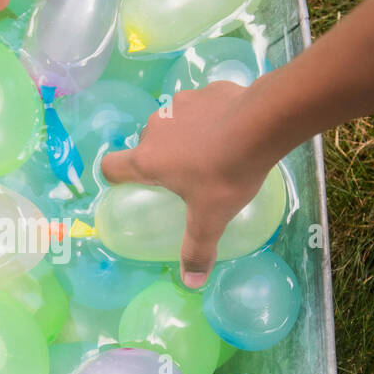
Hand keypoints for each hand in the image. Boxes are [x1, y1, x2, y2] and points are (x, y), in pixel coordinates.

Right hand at [101, 82, 270, 286]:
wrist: (263, 122)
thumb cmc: (227, 173)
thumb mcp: (211, 218)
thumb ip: (197, 249)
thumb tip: (190, 284)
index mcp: (147, 160)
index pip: (110, 166)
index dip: (117, 178)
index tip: (135, 186)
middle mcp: (154, 128)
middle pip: (146, 146)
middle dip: (162, 159)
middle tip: (189, 176)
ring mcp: (179, 104)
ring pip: (172, 123)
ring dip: (184, 135)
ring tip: (214, 150)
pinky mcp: (205, 90)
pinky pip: (199, 107)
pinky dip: (208, 117)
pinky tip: (231, 129)